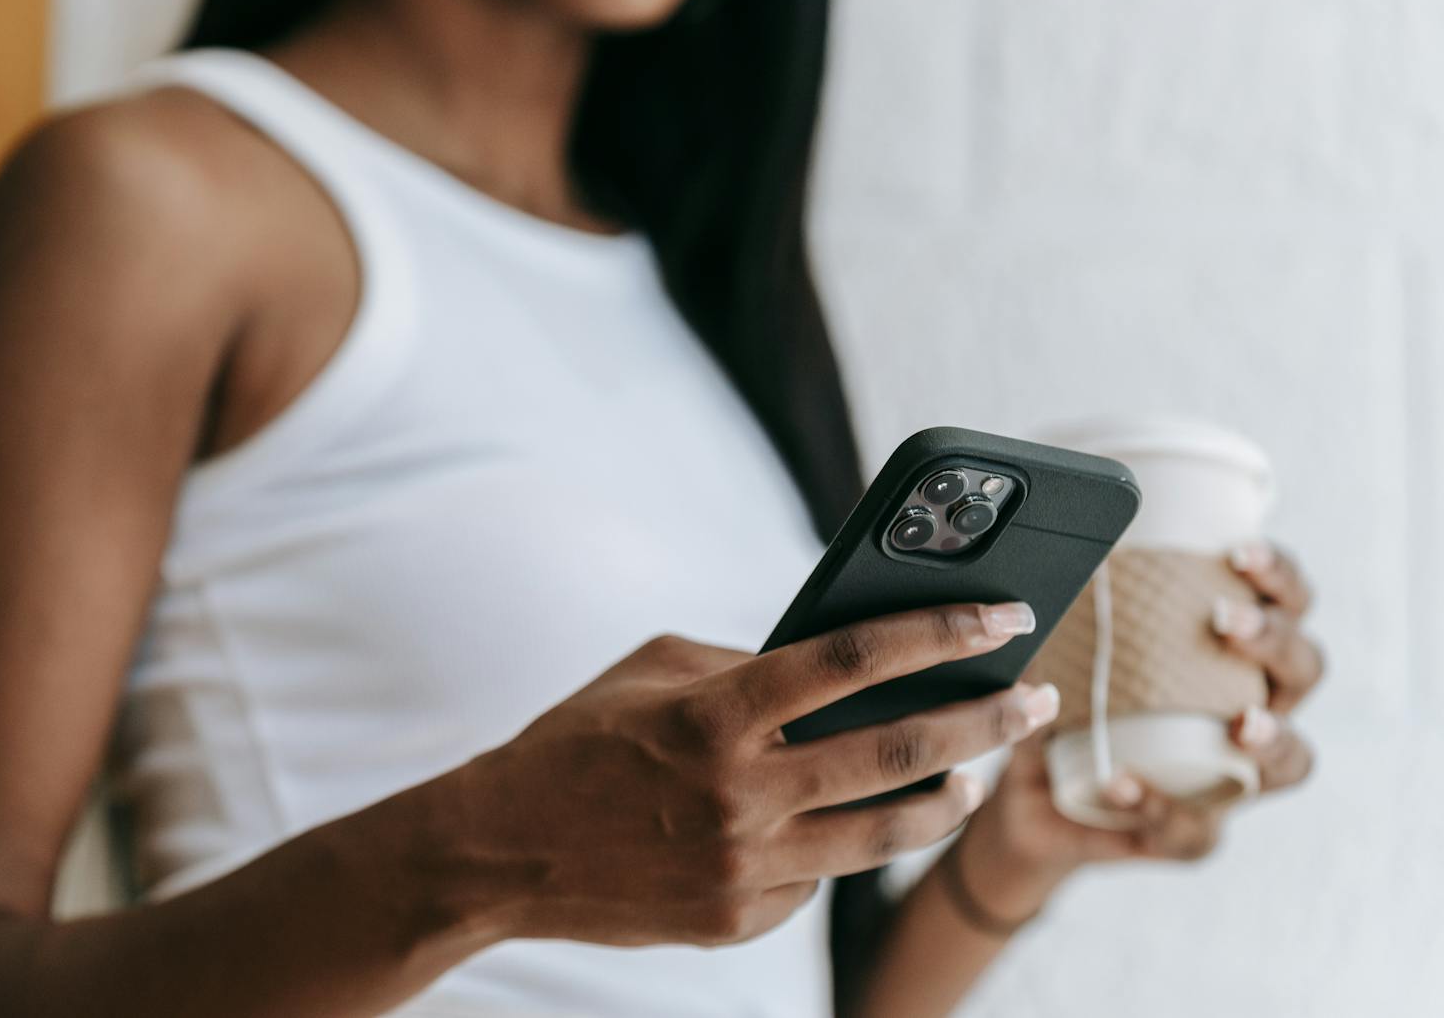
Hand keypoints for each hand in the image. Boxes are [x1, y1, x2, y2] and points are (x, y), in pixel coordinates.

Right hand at [447, 602, 1062, 947]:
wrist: (501, 852)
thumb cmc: (578, 741)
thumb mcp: (653, 671)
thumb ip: (745, 661)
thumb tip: (838, 668)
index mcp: (713, 713)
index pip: (851, 660)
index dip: (937, 633)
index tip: (1003, 615)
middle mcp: (737, 793)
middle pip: (896, 752)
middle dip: (984, 721)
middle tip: (1033, 699)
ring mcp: (743, 867)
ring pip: (885, 833)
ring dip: (947, 795)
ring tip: (975, 770)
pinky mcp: (741, 919)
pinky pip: (821, 874)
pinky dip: (846, 839)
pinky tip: (852, 815)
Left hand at [959, 538, 1324, 879]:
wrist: (1026, 802)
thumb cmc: (1060, 709)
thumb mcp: (1056, 654)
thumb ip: (1059, 614)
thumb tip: (1043, 565)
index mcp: (1225, 655)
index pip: (1281, 604)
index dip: (1276, 576)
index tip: (1239, 551)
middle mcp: (1246, 711)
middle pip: (1304, 670)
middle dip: (1277, 640)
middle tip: (1224, 620)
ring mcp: (1228, 777)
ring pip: (1291, 761)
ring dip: (1274, 738)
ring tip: (1241, 723)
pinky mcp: (1188, 832)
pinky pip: (1196, 830)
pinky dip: (1162, 808)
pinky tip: (1122, 782)